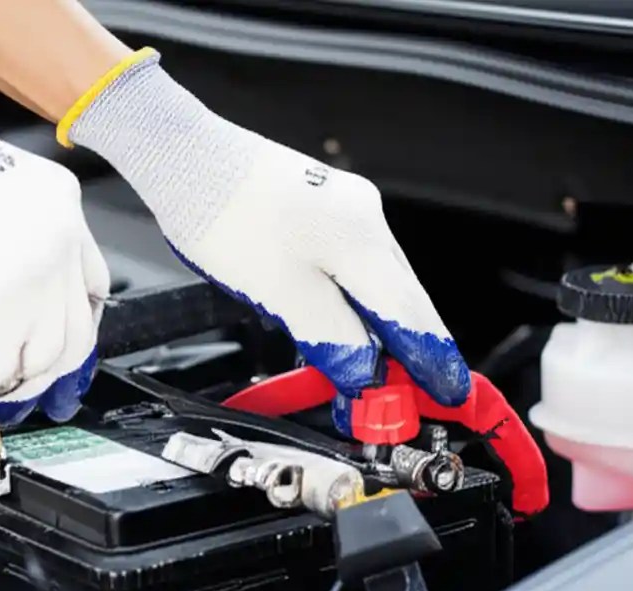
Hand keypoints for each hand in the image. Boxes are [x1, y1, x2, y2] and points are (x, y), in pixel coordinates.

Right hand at [0, 68, 108, 423]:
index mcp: (57, 202)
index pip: (90, 284)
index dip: (70, 327)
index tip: (54, 354)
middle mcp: (58, 240)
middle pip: (76, 331)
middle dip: (46, 374)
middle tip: (20, 397)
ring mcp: (31, 280)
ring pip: (41, 361)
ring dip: (3, 387)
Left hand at [65, 49, 468, 432]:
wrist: (184, 156)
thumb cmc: (224, 216)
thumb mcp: (280, 294)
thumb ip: (331, 337)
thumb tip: (364, 372)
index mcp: (363, 242)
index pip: (414, 316)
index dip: (432, 361)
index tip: (448, 392)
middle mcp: (364, 218)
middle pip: (400, 297)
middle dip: (406, 348)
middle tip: (408, 392)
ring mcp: (341, 206)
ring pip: (373, 279)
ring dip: (375, 323)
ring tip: (373, 368)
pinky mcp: (315, 203)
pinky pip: (348, 260)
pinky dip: (350, 296)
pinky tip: (338, 315)